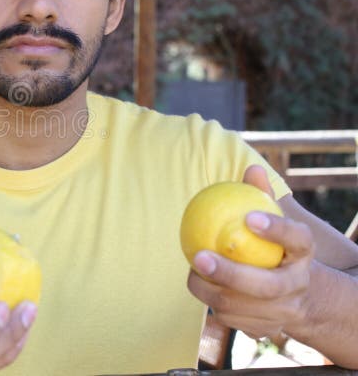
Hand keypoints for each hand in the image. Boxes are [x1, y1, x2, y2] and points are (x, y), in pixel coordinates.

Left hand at [187, 165, 314, 338]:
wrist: (298, 294)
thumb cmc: (275, 246)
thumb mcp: (274, 221)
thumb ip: (261, 196)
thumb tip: (252, 168)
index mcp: (304, 253)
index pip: (297, 238)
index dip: (277, 228)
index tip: (249, 216)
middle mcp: (298, 285)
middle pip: (267, 286)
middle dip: (231, 274)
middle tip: (200, 256)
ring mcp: (284, 312)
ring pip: (242, 307)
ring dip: (211, 290)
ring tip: (193, 272)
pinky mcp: (265, 329)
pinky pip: (232, 320)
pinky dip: (213, 304)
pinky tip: (200, 286)